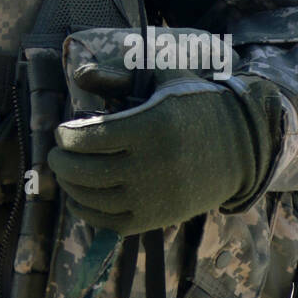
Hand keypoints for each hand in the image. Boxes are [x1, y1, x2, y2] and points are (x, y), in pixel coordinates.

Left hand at [47, 63, 281, 235]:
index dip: (66, 136)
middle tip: (55, 154)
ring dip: (70, 187)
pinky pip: (112, 223)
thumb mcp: (162, 78)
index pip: (90, 138)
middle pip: (87, 172)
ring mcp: (156, 196)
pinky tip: (79, 199)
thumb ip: (117, 77)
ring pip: (95, 200)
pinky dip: (87, 213)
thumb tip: (79, 74)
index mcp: (152, 126)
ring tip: (64, 173)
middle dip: (61, 163)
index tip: (61, 131)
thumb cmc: (195, 103)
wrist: (242, 145)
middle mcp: (153, 164)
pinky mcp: (159, 217)